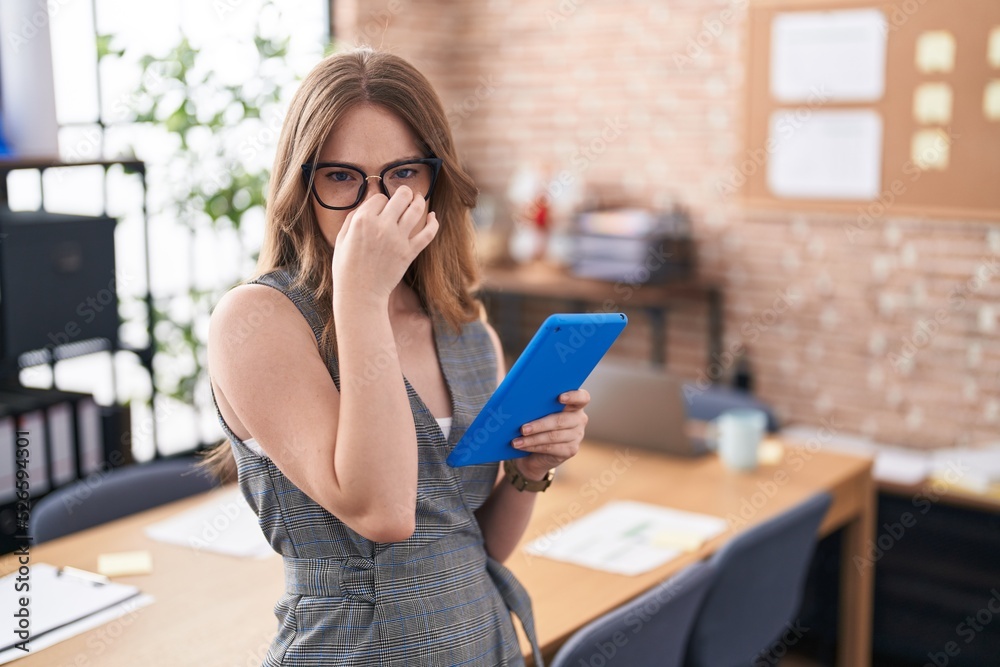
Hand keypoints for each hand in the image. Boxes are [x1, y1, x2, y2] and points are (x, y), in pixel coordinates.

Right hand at [332, 186, 438, 305]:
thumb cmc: (347, 267)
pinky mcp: (410, 252)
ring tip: (418, 199)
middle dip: (404, 192)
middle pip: (401, 197)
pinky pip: (428, 233)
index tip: (381, 207)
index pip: (379, 197)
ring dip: (418, 201)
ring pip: (416, 209)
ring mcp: (398, 239)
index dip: (381, 201)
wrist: (360, 293)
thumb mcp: (341, 238)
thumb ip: (353, 217)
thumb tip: (367, 203)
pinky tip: (433, 217)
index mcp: (363, 220)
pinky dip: (433, 223)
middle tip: (405, 193)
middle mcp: (382, 226)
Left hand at [510, 389, 589, 478]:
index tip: (560, 397)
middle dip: (540, 424)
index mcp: (574, 404)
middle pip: (561, 420)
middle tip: (523, 428)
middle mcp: (579, 419)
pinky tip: (522, 446)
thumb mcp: (538, 411)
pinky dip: (534, 447)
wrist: (536, 452)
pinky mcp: (571, 450)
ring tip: (517, 440)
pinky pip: (551, 448)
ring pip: (554, 436)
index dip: (573, 396)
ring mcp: (577, 435)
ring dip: (533, 439)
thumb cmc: (536, 423)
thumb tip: (519, 401)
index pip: (582, 397)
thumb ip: (537, 404)